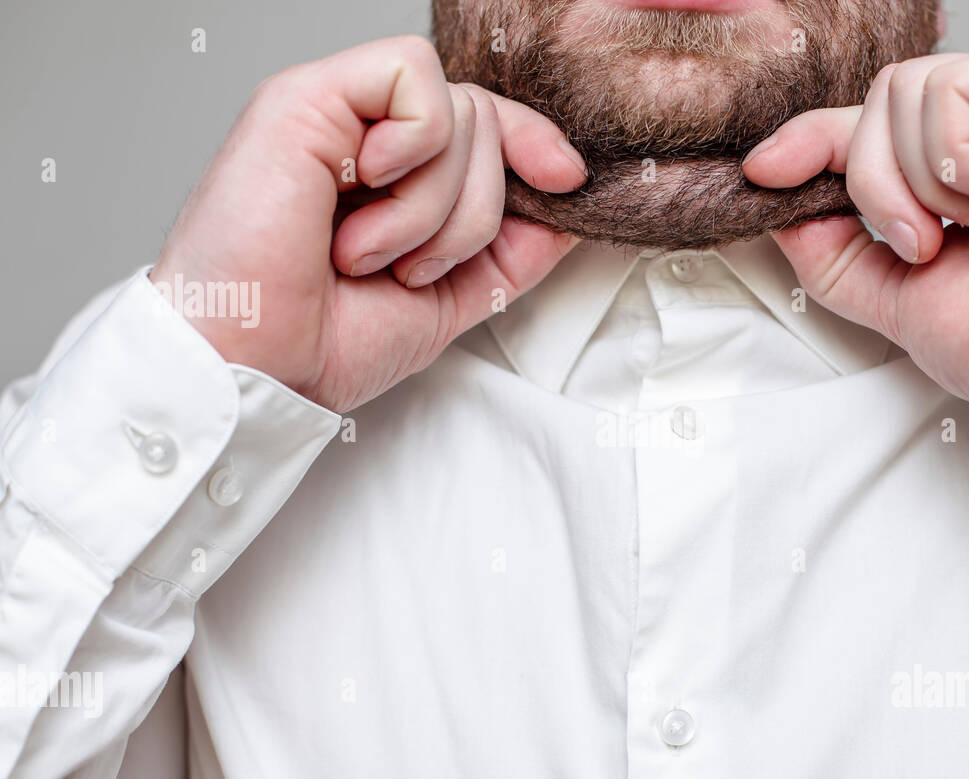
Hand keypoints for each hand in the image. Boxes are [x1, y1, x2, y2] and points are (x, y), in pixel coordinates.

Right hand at [151, 35, 586, 412]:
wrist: (259, 370)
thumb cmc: (326, 343)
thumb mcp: (453, 298)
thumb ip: (510, 249)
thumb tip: (568, 206)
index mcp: (395, 179)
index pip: (486, 126)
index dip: (534, 144)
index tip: (568, 181)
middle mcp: (367, 139)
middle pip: (485, 123)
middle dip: (472, 217)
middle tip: (405, 270)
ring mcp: (337, 114)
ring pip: (460, 111)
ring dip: (432, 210)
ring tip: (365, 253)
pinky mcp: (307, 97)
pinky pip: (413, 77)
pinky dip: (415, 148)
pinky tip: (363, 189)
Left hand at [743, 47, 968, 419]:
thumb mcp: (897, 297)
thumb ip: (836, 250)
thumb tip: (781, 206)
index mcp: (965, 168)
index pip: (868, 127)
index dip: (810, 142)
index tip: (763, 171)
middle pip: (873, 105)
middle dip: (873, 190)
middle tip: (926, 247)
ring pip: (899, 95)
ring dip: (922, 187)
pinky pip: (949, 95)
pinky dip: (962, 167)